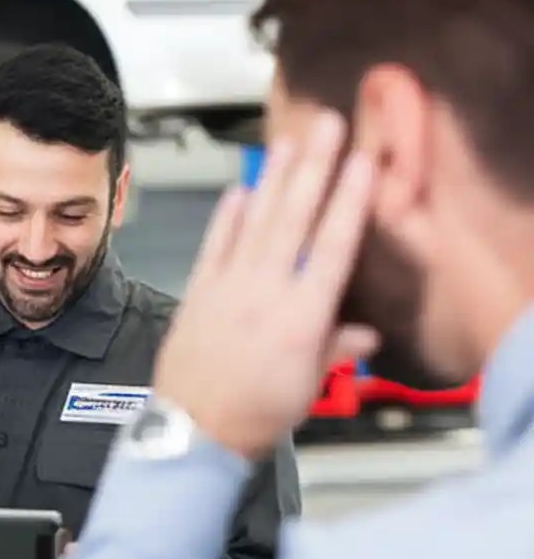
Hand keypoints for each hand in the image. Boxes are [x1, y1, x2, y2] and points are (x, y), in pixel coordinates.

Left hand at [153, 111, 379, 457]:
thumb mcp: (309, 386)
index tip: (363, 164)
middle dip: (313, 168)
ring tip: (287, 142)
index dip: (349, 202)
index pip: (332, 247)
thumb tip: (365, 332)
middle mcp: (264, 294)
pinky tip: (239, 190)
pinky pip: (213, 246)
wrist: (194, 432)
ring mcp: (227, 289)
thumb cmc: (255, 416)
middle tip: (326, 126)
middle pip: (294, 220)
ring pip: (254, 223)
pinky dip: (225, 218)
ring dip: (272, 179)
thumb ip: (335, 349)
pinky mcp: (197, 294)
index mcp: (301, 318)